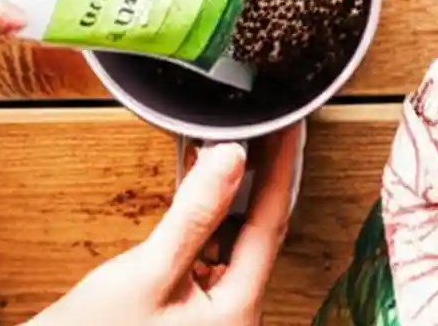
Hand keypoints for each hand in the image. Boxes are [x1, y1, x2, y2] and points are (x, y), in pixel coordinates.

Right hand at [30, 125, 302, 325]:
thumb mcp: (149, 273)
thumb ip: (195, 216)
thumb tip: (230, 162)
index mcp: (238, 311)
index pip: (270, 225)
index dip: (281, 170)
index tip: (289, 129)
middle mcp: (233, 316)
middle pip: (259, 234)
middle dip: (264, 181)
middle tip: (271, 131)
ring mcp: (211, 316)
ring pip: (235, 243)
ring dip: (235, 198)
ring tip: (241, 150)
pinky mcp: (188, 311)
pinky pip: (211, 254)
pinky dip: (210, 220)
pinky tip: (202, 192)